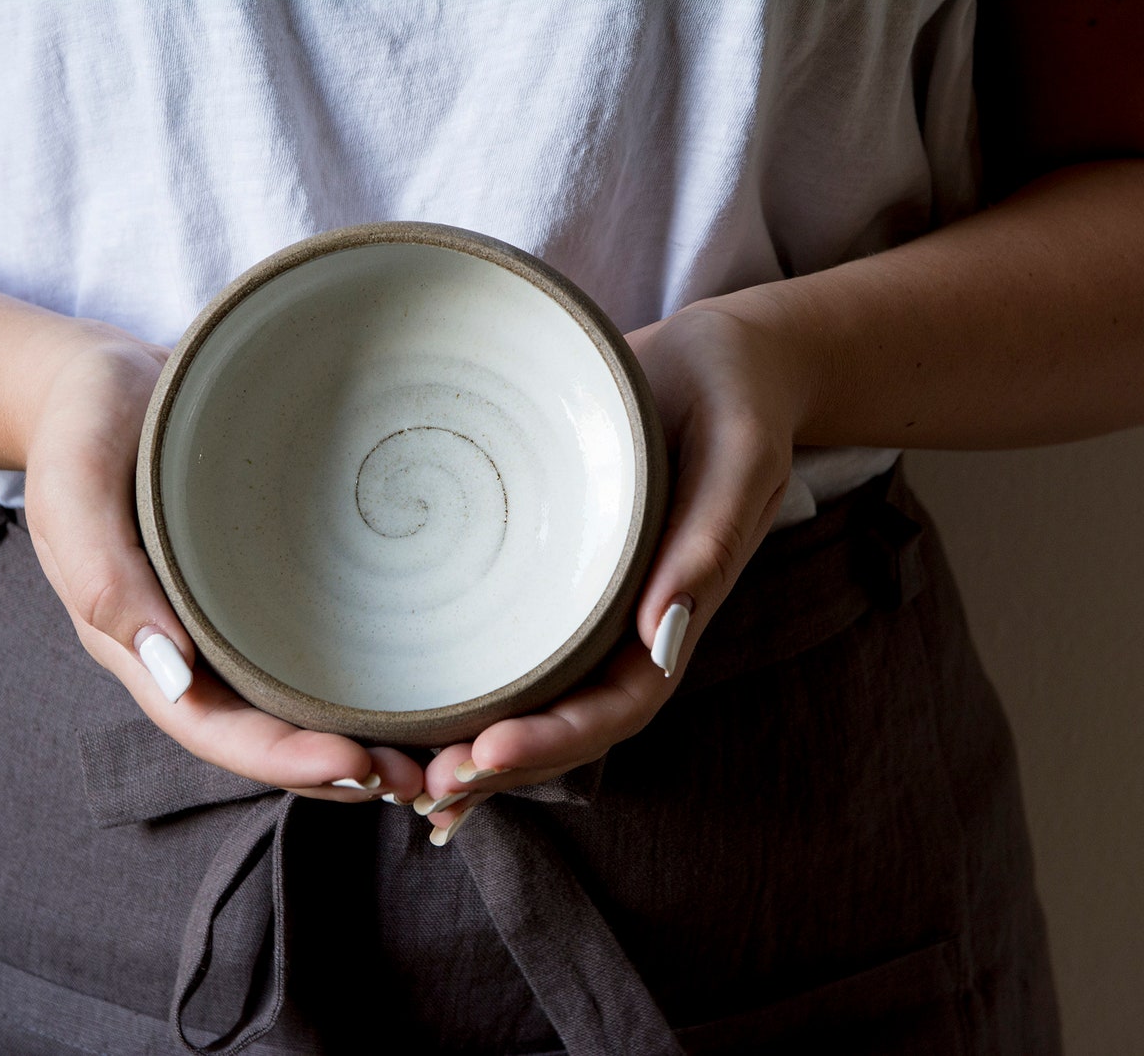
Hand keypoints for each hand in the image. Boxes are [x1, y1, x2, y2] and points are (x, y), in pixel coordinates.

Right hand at [19, 328, 425, 802]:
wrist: (98, 377)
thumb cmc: (80, 426)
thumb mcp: (75, 486)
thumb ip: (103, 575)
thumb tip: (169, 670)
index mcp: (138, 642)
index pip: (212, 729)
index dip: (283, 760)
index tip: (356, 768)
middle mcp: (187, 647)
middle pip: (263, 736)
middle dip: (337, 768)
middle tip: (419, 778)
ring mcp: (224, 620)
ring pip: (291, 704)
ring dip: (357, 738)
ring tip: (433, 754)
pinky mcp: (259, 585)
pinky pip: (308, 646)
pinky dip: (356, 680)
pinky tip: (415, 683)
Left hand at [415, 301, 809, 836]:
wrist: (718, 360)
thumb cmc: (737, 398)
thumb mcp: (740, 457)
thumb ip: (712, 539)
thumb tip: (663, 632)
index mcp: (675, 613)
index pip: (619, 706)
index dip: (556, 741)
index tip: (487, 754)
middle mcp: (626, 624)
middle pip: (565, 722)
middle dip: (500, 764)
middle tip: (425, 784)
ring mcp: (587, 604)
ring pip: (531, 695)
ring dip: (475, 742)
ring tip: (402, 775)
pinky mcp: (548, 569)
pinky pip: (508, 638)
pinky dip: (467, 682)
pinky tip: (407, 705)